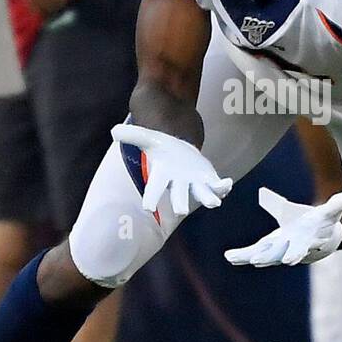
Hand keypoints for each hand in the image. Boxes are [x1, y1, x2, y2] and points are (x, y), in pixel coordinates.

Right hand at [110, 123, 232, 215]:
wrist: (179, 150)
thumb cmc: (161, 147)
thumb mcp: (147, 137)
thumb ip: (132, 135)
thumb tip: (114, 131)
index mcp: (161, 175)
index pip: (154, 188)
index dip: (151, 197)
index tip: (147, 207)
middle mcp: (178, 183)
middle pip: (178, 195)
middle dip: (180, 202)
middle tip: (181, 210)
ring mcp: (195, 183)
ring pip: (201, 195)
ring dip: (208, 199)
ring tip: (214, 204)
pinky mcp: (208, 179)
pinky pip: (217, 186)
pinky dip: (223, 187)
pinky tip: (228, 183)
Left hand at [224, 188, 341, 267]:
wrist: (318, 238)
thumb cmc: (321, 223)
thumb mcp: (329, 212)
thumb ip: (339, 204)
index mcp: (305, 242)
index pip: (301, 249)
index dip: (295, 253)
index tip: (289, 260)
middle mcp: (290, 249)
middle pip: (279, 255)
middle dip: (269, 257)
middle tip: (257, 260)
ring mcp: (278, 250)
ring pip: (263, 256)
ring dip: (250, 257)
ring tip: (234, 257)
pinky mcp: (269, 248)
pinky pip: (254, 252)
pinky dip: (242, 255)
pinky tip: (229, 256)